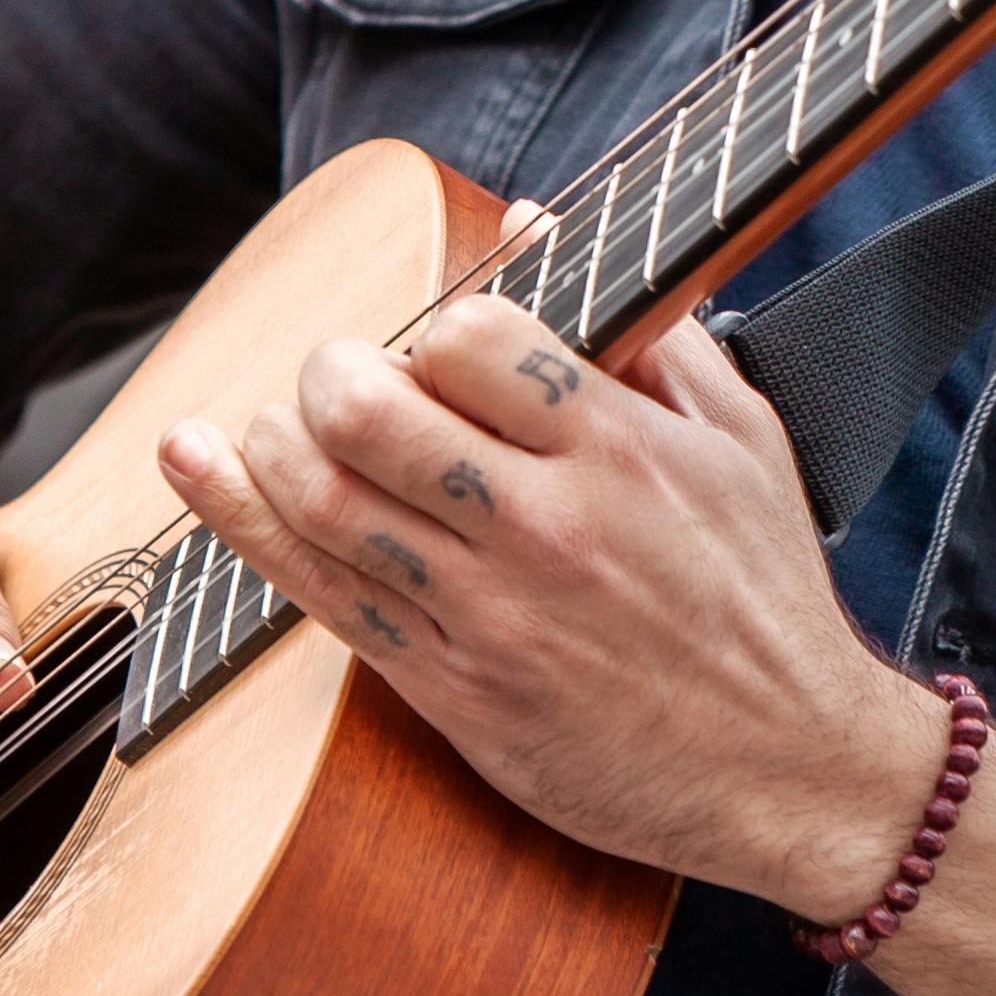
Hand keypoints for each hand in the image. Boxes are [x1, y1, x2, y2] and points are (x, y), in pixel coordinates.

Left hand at [159, 299, 947, 916]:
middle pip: (369, 410)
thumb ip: (643, 326)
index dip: (431, 322)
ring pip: (322, 501)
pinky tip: (199, 470)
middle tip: (336, 378)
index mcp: (622, 448)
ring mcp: (491, 615)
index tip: (436, 344)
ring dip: (267, 443)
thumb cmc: (768, 597)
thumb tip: (532, 221)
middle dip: (327, 372)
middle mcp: (547, 526)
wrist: (795, 774)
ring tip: (275, 425)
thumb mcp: (743, 439)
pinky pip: (319, 597)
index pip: (470, 333)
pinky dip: (241, 525)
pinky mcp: (454, 693)